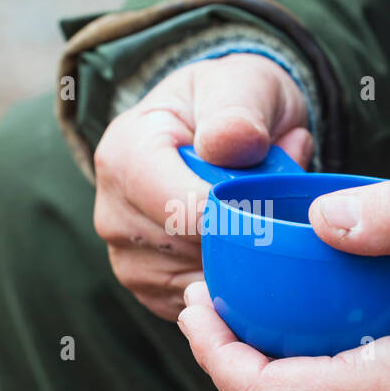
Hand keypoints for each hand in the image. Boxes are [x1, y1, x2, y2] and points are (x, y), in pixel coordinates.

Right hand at [93, 53, 312, 319]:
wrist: (225, 132)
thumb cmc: (235, 104)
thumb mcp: (244, 85)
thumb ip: (239, 109)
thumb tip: (230, 142)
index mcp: (125, 153)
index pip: (180, 209)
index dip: (236, 217)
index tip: (275, 208)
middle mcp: (113, 210)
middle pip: (190, 252)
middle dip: (243, 237)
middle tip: (276, 204)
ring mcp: (126, 256)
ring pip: (197, 284)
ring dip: (240, 263)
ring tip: (255, 219)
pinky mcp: (148, 289)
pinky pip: (198, 305)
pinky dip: (230, 286)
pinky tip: (241, 250)